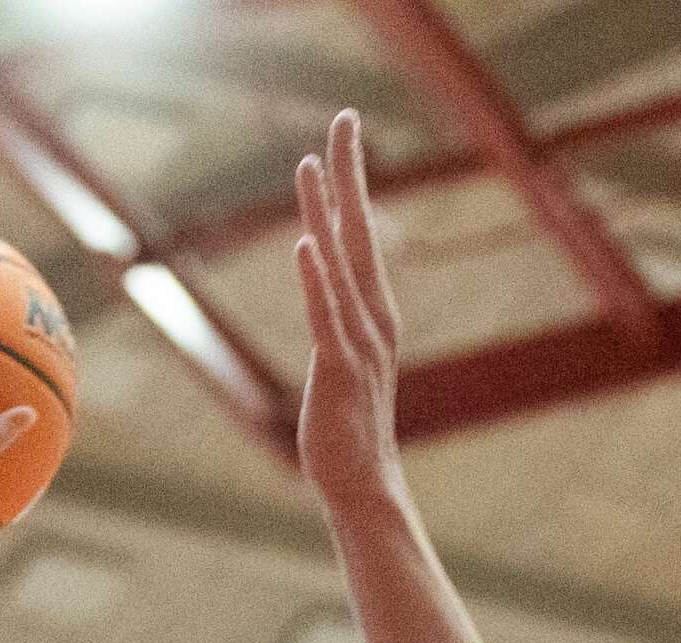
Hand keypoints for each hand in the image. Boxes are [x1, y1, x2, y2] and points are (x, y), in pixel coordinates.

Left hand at [293, 112, 404, 510]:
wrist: (364, 484)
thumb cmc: (349, 427)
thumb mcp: (343, 362)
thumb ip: (336, 320)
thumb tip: (322, 286)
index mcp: (373, 310)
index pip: (359, 231)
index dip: (352, 178)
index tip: (344, 128)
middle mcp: (372, 317)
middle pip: (358, 231)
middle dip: (348, 173)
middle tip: (343, 118)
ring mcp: (358, 342)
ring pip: (339, 264)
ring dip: (325, 212)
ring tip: (310, 164)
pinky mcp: (338, 370)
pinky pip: (327, 317)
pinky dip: (318, 280)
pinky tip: (307, 244)